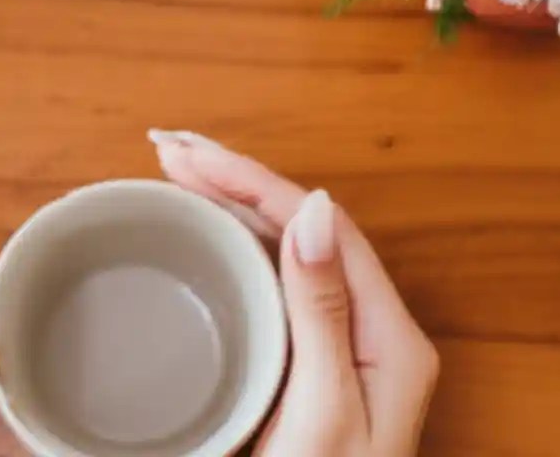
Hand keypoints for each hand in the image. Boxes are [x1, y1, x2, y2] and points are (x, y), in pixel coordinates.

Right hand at [150, 131, 439, 455]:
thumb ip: (322, 312)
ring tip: (179, 170)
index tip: (195, 156)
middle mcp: (369, 328)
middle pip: (303, 226)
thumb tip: (312, 209)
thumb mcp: (325, 411)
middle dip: (236, 178)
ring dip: (233, 203)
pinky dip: (234, 245)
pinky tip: (204, 229)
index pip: (322, 226)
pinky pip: (274, 284)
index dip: (256, 180)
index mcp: (389, 335)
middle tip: (170, 149)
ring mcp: (339, 343)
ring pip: (286, 248)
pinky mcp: (308, 362)